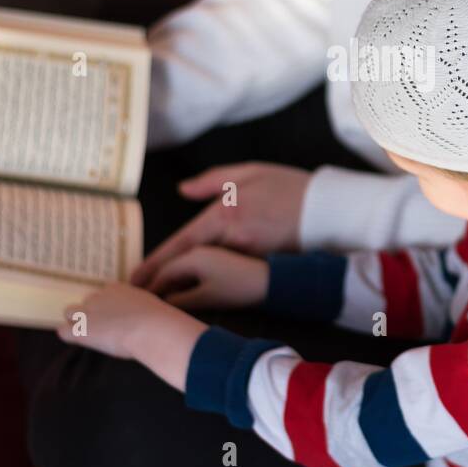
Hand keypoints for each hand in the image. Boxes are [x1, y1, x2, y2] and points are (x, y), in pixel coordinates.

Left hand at [57, 283, 205, 389]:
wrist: (152, 328)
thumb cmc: (162, 322)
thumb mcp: (159, 310)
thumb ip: (154, 313)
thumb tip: (172, 325)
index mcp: (120, 289)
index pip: (106, 295)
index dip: (108, 309)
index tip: (116, 320)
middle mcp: (101, 295)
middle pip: (86, 301)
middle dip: (90, 314)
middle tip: (102, 329)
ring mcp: (88, 311)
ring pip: (69, 312)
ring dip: (76, 322)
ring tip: (87, 336)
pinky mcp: (80, 329)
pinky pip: (63, 331)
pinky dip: (68, 336)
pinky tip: (77, 343)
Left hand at [131, 162, 308, 284]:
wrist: (332, 209)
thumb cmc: (292, 187)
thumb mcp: (252, 172)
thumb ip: (214, 180)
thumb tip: (183, 189)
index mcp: (226, 212)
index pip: (182, 241)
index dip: (156, 261)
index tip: (136, 277)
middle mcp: (232, 237)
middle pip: (188, 262)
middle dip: (161, 278)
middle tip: (138, 293)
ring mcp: (247, 255)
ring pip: (207, 271)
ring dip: (183, 282)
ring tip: (158, 293)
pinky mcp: (262, 267)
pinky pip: (230, 274)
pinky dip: (211, 283)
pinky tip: (197, 290)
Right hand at [138, 245, 269, 310]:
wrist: (274, 280)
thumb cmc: (242, 289)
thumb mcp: (208, 297)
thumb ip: (181, 298)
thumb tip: (162, 300)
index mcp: (194, 255)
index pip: (163, 267)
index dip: (147, 279)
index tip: (132, 290)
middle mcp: (200, 250)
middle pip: (169, 263)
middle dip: (152, 276)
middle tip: (133, 290)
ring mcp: (210, 255)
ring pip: (180, 265)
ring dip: (166, 277)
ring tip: (149, 292)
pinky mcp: (218, 262)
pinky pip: (191, 267)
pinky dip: (180, 278)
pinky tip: (176, 289)